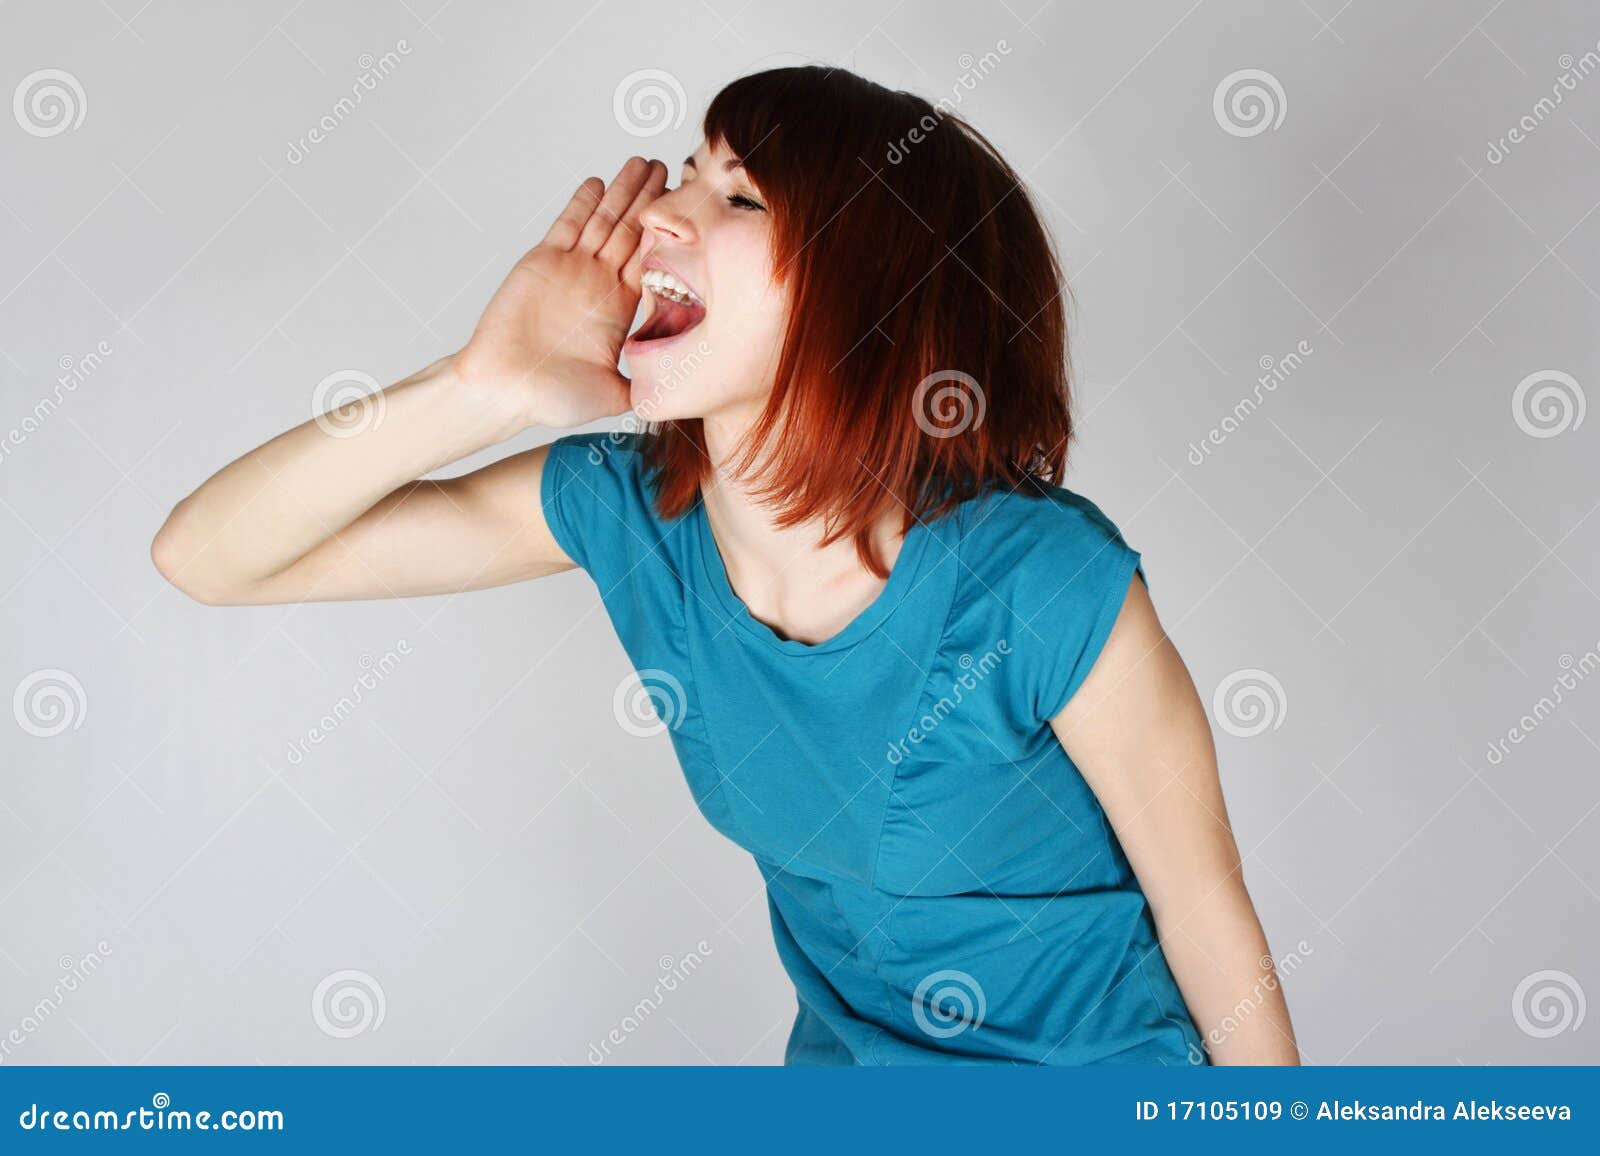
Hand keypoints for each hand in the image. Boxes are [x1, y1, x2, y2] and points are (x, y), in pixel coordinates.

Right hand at [455, 156, 667, 428]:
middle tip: (675, 169)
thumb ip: (645, 385)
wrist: (502, 389)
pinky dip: (583, 203)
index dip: (673, 236)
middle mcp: (599, 283)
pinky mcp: (543, 261)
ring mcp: (572, 269)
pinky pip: (568, 225)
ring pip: (604, 221)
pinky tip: (599, 182)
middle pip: (633, 232)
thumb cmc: (552, 398)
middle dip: (652, 201)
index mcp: (620, 308)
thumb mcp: (613, 394)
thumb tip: (683, 394)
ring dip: (624, 192)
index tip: (694, 212)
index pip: (654, 262)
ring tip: (644, 162)